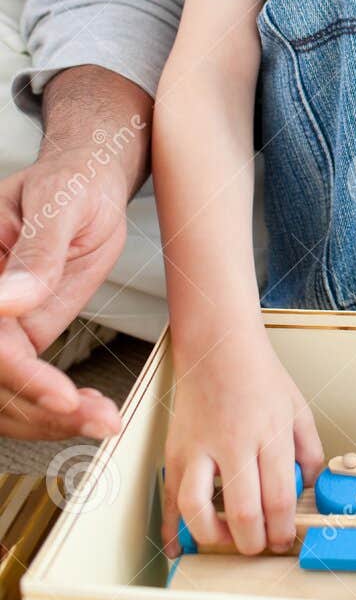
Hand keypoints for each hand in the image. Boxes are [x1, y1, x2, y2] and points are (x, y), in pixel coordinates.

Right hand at [0, 153, 129, 439]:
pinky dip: (55, 408)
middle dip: (38, 408)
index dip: (20, 373)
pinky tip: (91, 410)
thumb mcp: (61, 202)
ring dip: (48, 418)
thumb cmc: (72, 181)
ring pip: (2, 393)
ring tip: (102, 419)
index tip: (62, 396)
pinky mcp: (19, 336)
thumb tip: (9, 298)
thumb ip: (37, 252)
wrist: (89, 181)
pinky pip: (24, 385)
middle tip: (96, 417)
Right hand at [162, 330, 324, 557]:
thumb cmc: (260, 377)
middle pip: (242, 511)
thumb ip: (309, 451)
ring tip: (229, 540)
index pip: (277, 497)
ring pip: (197, 508)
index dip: (282, 529)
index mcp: (268, 434)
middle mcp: (233, 444)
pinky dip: (170, 528)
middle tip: (260, 545)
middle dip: (253, 542)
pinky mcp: (175, 452)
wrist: (219, 348)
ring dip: (214, 537)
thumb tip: (308, 489)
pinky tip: (179, 547)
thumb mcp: (298, 409)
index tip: (284, 539)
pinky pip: (169, 498)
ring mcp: (199, 449)